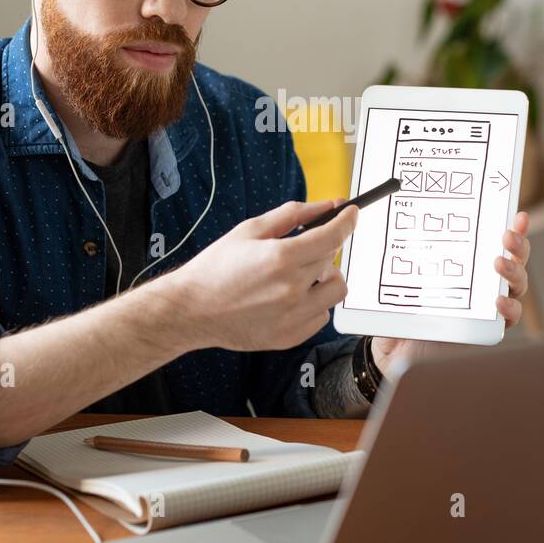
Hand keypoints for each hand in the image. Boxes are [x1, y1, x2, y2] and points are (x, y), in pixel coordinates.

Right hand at [165, 199, 356, 352]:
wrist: (192, 310)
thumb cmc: (216, 268)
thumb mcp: (250, 230)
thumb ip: (292, 215)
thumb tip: (325, 206)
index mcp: (281, 258)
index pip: (333, 236)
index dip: (347, 221)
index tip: (351, 213)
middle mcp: (292, 288)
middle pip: (332, 260)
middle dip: (323, 248)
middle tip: (301, 247)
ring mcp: (293, 316)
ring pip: (335, 289)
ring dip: (324, 277)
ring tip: (300, 274)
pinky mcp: (291, 336)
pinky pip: (321, 314)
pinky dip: (313, 302)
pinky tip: (290, 297)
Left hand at [371, 210, 530, 379]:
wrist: (392, 351)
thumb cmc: (396, 308)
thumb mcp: (389, 273)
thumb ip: (377, 241)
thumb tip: (347, 204)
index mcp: (464, 262)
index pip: (492, 239)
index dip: (509, 226)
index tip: (513, 212)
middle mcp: (481, 281)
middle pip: (513, 258)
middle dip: (517, 244)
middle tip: (506, 235)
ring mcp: (486, 306)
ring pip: (516, 286)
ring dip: (514, 272)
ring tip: (498, 263)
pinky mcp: (484, 330)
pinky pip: (508, 318)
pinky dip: (509, 308)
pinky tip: (498, 302)